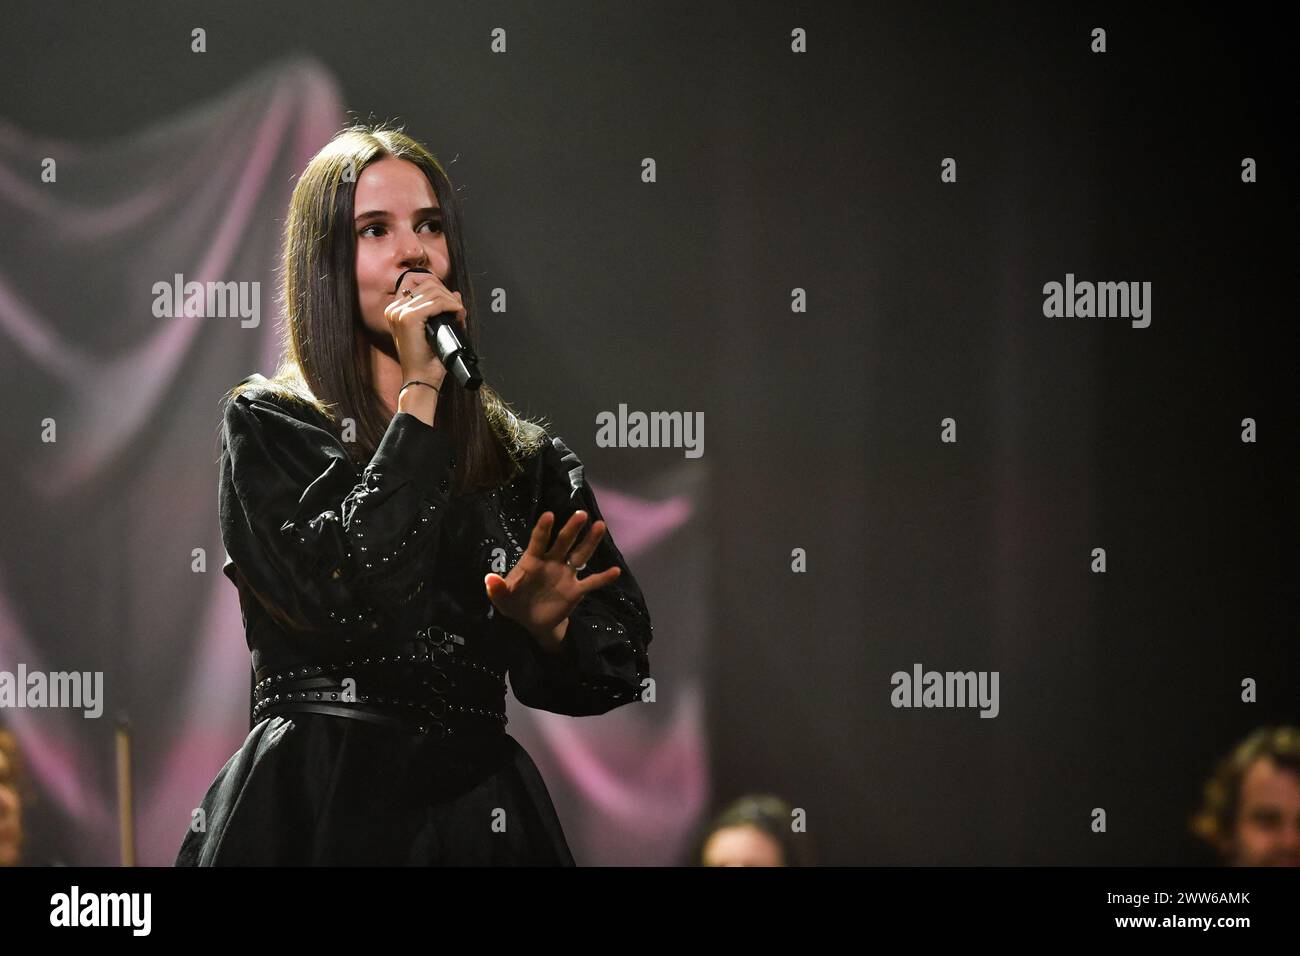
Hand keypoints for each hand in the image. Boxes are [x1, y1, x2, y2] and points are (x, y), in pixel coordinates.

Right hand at [384, 270, 467, 383]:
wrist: (421, 379)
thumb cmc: (427, 359)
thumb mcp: (434, 329)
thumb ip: (442, 309)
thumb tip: (456, 294)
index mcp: (395, 310)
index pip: (417, 281)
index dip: (438, 287)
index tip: (450, 301)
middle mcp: (394, 309)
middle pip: (427, 284)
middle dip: (447, 294)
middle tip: (458, 310)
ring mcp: (399, 313)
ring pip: (433, 291)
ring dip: (451, 300)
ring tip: (459, 313)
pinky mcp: (409, 318)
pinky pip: (437, 302)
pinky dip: (452, 306)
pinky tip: (458, 314)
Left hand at [484, 510, 621, 652]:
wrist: (532, 622)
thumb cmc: (515, 603)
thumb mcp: (502, 599)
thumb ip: (497, 589)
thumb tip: (489, 578)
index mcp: (532, 561)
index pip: (538, 541)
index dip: (543, 529)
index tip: (549, 515)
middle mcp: (552, 562)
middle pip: (563, 542)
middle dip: (571, 529)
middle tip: (580, 514)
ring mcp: (566, 575)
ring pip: (580, 555)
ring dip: (590, 542)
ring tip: (600, 525)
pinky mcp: (576, 591)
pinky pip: (591, 583)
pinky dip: (603, 578)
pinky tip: (615, 571)